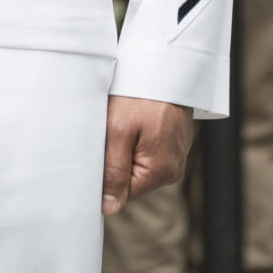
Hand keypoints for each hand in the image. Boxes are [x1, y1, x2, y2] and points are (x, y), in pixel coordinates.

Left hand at [102, 96, 192, 214]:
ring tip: (123, 124)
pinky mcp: (172, 144)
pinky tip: (134, 122)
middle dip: (115, 161)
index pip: (123, 194)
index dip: (105, 178)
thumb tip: (108, 207)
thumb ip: (113, 171)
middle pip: (130, 180)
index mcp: (161, 172)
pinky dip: (135, 141)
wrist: (165, 64)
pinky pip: (147, 153)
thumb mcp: (118, 131)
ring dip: (124, 149)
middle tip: (111, 133)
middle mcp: (172, 170)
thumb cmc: (140, 94)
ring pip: (137, 166)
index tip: (98, 154)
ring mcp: (175, 157)